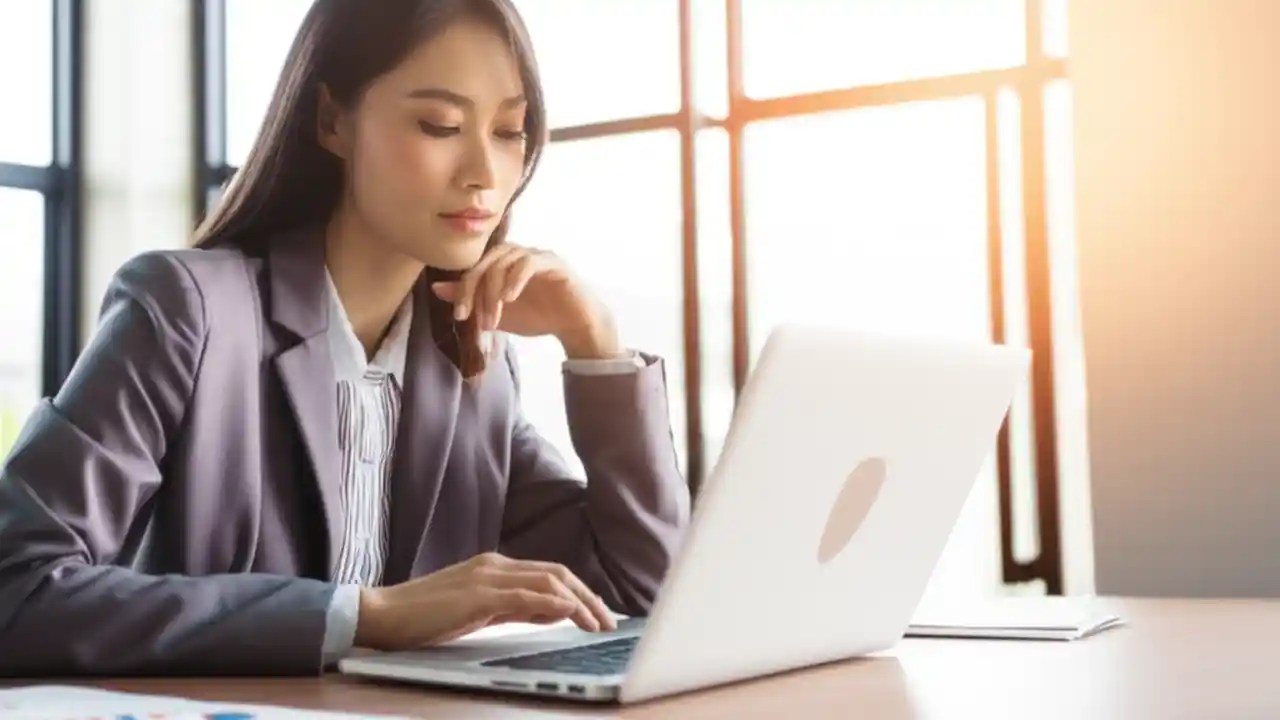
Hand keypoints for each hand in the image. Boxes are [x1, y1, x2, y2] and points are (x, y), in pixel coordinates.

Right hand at [354, 552, 618, 649]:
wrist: (382, 616)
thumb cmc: (426, 618)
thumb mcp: (478, 611)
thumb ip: (513, 608)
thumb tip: (552, 612)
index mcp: (495, 566)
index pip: (550, 573)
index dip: (580, 591)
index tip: (600, 613)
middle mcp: (495, 565)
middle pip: (558, 574)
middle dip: (589, 597)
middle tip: (609, 621)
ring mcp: (487, 577)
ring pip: (548, 582)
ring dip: (580, 603)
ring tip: (598, 625)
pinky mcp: (478, 596)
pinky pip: (526, 596)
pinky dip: (554, 604)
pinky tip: (572, 616)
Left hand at [431, 244, 622, 359]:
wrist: (575, 325)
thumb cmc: (539, 316)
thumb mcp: (497, 312)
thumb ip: (471, 299)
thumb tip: (437, 287)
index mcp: (503, 263)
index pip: (475, 268)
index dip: (463, 291)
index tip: (460, 317)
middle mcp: (517, 253)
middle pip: (487, 262)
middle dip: (475, 291)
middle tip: (471, 318)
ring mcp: (536, 255)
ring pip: (505, 262)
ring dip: (494, 292)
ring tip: (494, 318)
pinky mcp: (553, 262)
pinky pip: (529, 263)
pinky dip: (516, 280)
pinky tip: (511, 299)